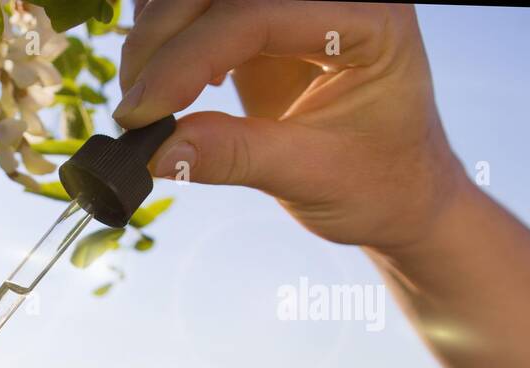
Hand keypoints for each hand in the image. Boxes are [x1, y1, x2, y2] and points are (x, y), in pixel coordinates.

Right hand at [115, 0, 467, 249]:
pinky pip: (197, 7)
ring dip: (156, 32)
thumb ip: (235, 156)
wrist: (396, 188)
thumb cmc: (374, 184)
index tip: (142, 114)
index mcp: (368, 20)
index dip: (189, 58)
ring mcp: (297, 3)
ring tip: (145, 99)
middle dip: (163, 39)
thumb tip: (156, 153)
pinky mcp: (266, 16)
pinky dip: (164, 33)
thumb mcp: (310, 176)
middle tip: (132, 108)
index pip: (258, 13)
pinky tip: (162, 81)